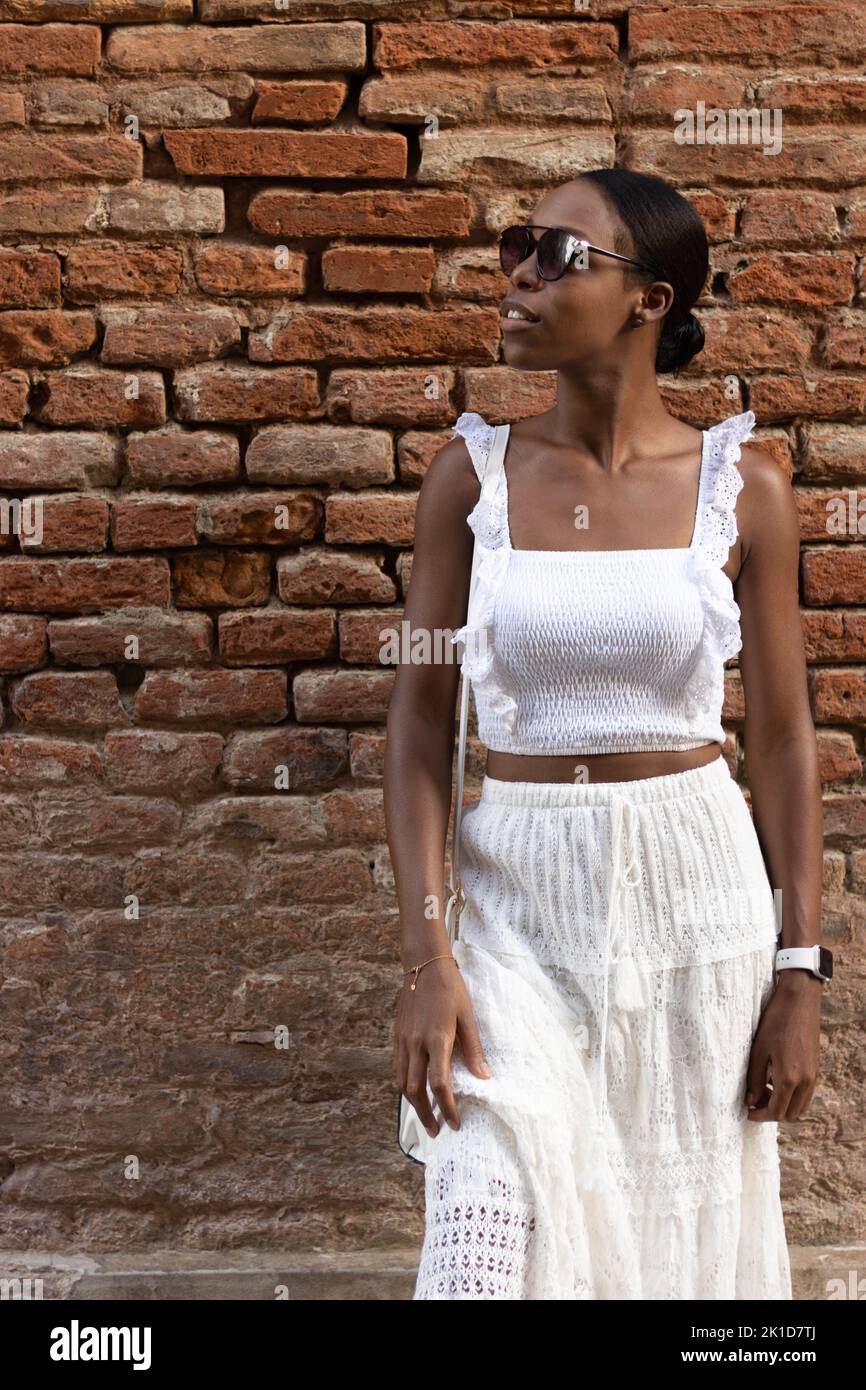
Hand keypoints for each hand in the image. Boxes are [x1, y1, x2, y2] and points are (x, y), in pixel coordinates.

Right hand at [393, 955, 491, 1140]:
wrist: (423, 965)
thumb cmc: (451, 989)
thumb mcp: (468, 1017)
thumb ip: (474, 1049)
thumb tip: (485, 1077)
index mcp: (437, 1039)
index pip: (440, 1084)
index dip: (447, 1107)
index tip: (455, 1123)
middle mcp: (416, 1043)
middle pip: (416, 1090)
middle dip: (426, 1115)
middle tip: (436, 1132)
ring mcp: (403, 1040)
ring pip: (402, 1082)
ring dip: (413, 1104)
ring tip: (425, 1117)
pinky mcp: (397, 1036)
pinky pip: (397, 1068)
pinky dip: (405, 1085)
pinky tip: (414, 1091)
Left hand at [745, 969, 821, 1121]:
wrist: (799, 1001)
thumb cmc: (775, 1022)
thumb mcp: (758, 1051)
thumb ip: (754, 1079)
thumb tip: (751, 1100)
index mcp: (789, 1078)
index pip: (776, 1112)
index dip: (760, 1115)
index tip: (747, 1111)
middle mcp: (806, 1081)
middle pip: (790, 1114)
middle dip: (771, 1112)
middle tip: (754, 1100)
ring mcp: (814, 1076)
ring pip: (800, 1105)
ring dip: (783, 1105)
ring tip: (764, 1090)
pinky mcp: (816, 1068)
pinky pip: (806, 1093)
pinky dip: (792, 1095)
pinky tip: (776, 1080)